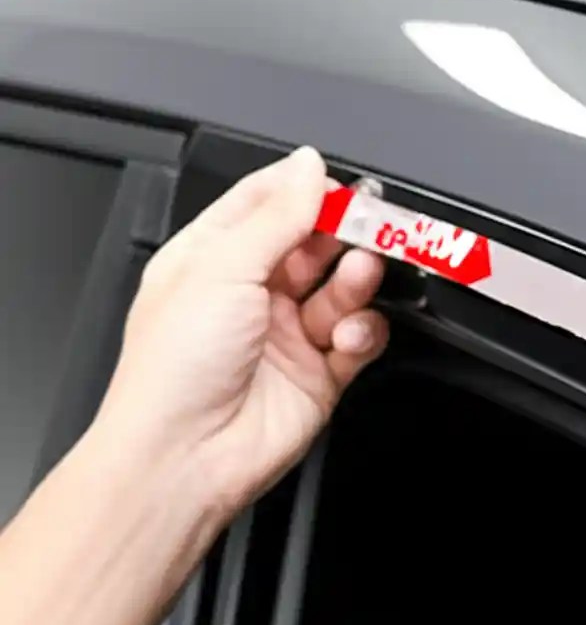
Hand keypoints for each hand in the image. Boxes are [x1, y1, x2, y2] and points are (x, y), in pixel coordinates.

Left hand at [93, 147, 388, 515]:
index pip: (266, 203)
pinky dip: (363, 332)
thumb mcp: (221, 267)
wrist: (186, 458)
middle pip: (315, 243)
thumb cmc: (175, 370)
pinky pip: (360, 338)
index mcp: (211, 258)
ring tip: (357, 278)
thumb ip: (276, 214)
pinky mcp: (320, 373)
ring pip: (343, 289)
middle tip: (372, 225)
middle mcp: (250, 293)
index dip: (306, 189)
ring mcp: (287, 334)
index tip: (341, 185)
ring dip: (356, 281)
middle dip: (345, 233)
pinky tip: (347, 336)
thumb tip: (308, 166)